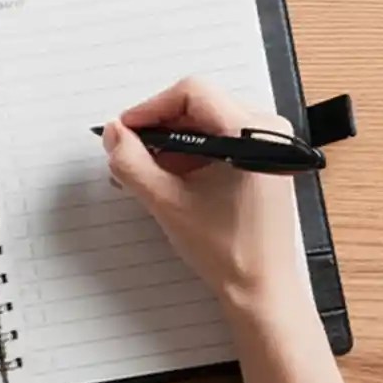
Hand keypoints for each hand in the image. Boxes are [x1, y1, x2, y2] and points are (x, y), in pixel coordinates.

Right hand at [100, 77, 307, 312]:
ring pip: (205, 123)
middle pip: (198, 106)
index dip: (150, 109)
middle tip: (129, 153)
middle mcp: (267, 132)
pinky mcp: (262, 160)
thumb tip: (114, 134)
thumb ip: (132, 162)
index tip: (125, 131)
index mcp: (252, 133)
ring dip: (170, 144)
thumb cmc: (230, 251)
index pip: (192, 93)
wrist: (261, 289)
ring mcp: (268, 145)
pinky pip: (218, 139)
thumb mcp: (167, 202)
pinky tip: (167, 179)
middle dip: (158, 129)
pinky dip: (189, 154)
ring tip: (144, 172)